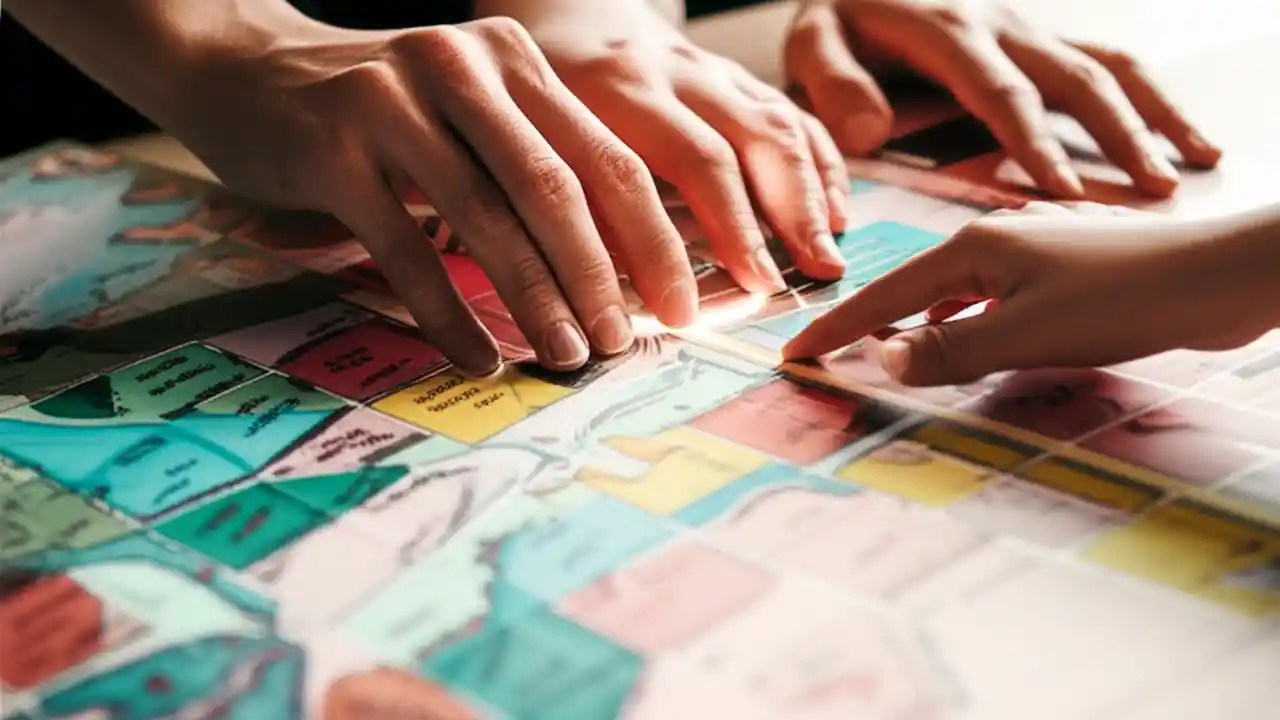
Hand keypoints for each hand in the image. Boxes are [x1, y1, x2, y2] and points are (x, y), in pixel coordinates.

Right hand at [160, 12, 697, 374]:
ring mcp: (393, 102)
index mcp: (514, 60)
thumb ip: (532, 169)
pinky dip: (448, 312)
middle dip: (600, 278)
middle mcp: (463, 67)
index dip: (652, 240)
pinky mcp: (332, 148)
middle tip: (622, 345)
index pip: (606, 157)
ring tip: (566, 357)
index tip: (683, 308)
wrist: (244, 70)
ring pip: (487, 218)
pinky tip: (478, 356)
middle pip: (556, 189)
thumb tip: (616, 275)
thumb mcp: (467, 117)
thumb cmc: (377, 112)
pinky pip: (406, 247)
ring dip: (535, 300)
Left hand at [478, 0, 850, 291]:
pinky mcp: (735, 75)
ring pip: (780, 123)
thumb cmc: (535, 97)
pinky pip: (792, 113)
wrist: (563, 13)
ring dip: (812, 193)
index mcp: (617, 87)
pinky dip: (820, 164)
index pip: (694, 160)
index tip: (753, 286)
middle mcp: (674, 71)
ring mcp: (712, 69)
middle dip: (789, 213)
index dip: (729, 228)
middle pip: (752, 139)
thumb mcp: (531, 143)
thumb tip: (613, 292)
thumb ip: (573, 205)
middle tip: (813, 275)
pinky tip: (836, 213)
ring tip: (829, 256)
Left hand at [783, 0, 1221, 197]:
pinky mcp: (1040, 38)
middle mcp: (1001, 25)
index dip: (1033, 141)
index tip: (1061, 190)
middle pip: (1074, 76)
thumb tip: (869, 134)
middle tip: (1150, 189)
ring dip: (1152, 114)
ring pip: (1105, 66)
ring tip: (1192, 163)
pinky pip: (1105, 61)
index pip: (1000, 91)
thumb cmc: (839, 19)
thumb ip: (835, 85)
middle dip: (1117, 134)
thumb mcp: (814, 42)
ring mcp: (1028, 30)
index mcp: (947, 30)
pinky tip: (1180, 135)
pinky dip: (1149, 98)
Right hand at [783, 202, 1279, 385]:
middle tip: (827, 364)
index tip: (793, 354)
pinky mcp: (1058, 282)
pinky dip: (964, 334)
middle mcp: (993, 245)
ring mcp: (1027, 261)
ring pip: (952, 302)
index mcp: (973, 249)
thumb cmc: (1120, 299)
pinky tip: (967, 355)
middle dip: (868, 329)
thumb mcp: (1024, 334)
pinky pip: (988, 309)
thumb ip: (950, 350)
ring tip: (883, 367)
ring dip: (918, 335)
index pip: (884, 295)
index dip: (836, 327)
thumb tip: (882, 363)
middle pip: (911, 293)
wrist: (1216, 278)